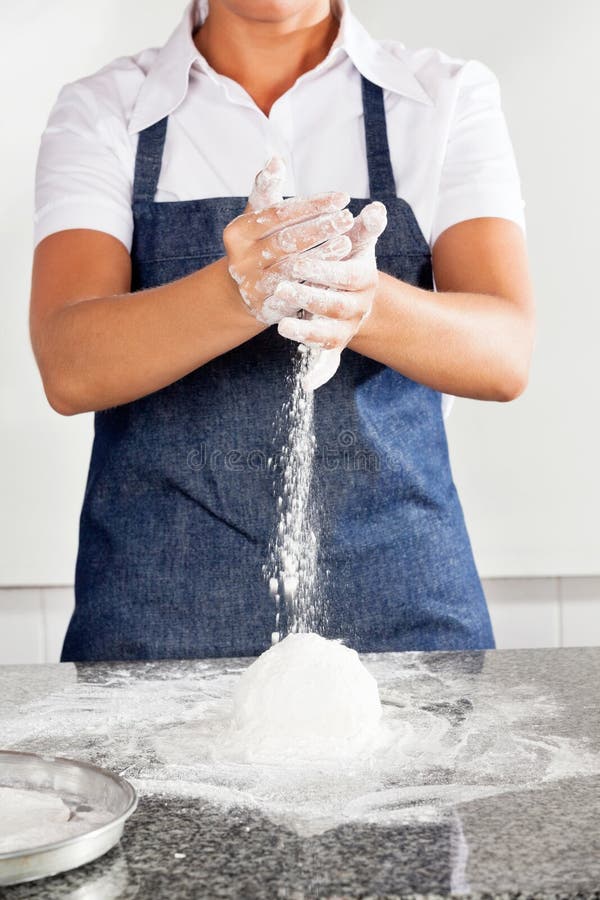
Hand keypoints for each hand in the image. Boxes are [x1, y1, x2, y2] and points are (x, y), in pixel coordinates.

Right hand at [223, 156, 353, 324]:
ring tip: (346, 242)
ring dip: (321, 254)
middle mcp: (241, 259)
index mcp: (238, 232)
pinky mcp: (267, 306)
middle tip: (347, 218)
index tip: (342, 197)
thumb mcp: (258, 217)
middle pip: (286, 240)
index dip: (311, 205)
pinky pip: (296, 291)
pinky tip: (336, 269)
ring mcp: (253, 285)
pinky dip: (316, 279)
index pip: (278, 213)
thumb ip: (267, 191)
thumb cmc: (258, 244)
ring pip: (292, 267)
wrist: (244, 292)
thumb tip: (275, 160)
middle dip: (319, 228)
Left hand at [274, 201, 387, 388]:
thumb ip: (364, 226)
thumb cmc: (348, 258)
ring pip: (330, 335)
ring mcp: (346, 329)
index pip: (349, 275)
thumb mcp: (356, 239)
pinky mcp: (334, 346)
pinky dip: (320, 374)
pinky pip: (329, 363)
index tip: (299, 260)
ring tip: (282, 325)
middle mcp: (358, 307)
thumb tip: (378, 210)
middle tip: (281, 288)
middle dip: (309, 296)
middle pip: (336, 305)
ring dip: (307, 332)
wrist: (352, 291)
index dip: (326, 270)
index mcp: (364, 279)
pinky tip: (307, 384)